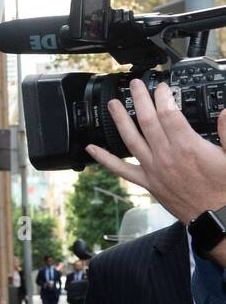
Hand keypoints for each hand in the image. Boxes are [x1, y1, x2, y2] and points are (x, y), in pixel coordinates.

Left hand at [86, 80, 225, 222]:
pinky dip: (104, 158)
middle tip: (134, 85)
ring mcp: (154, 169)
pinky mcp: (148, 182)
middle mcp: (166, 156)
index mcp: (188, 147)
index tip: (161, 86)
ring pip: (131, 140)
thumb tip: (225, 112)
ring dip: (119, 120)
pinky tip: (91, 149)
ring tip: (111, 104)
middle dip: (139, 100)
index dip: (162, 97)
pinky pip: (121, 169)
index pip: (168, 114)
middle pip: (147, 121)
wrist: (218, 217)